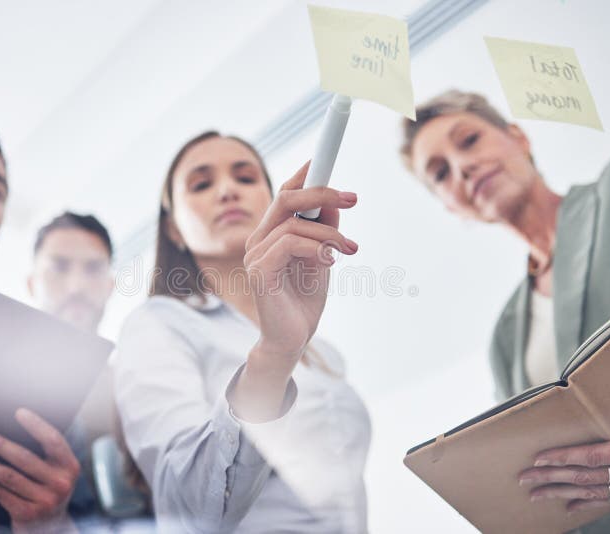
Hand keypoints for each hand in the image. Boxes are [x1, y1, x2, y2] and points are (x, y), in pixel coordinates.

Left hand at [0, 408, 79, 532]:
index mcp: (70, 467)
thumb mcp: (58, 472)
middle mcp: (61, 483)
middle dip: (0, 445)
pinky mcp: (27, 513)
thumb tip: (23, 419)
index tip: (19, 412)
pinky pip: (1, 494)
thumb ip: (48, 453)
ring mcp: (45, 500)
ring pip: (9, 477)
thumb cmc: (49, 490)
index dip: (36, 425)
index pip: (53, 440)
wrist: (51, 528)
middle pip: (26, 459)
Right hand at [234, 162, 357, 419]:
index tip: (325, 158)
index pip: (285, 194)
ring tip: (350, 249)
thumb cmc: (304, 299)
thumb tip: (335, 201)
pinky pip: (290, 244)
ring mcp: (255, 255)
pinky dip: (316, 248)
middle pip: (286, 199)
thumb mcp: (322, 257)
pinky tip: (332, 260)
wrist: (292, 340)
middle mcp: (259, 239)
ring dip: (329, 234)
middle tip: (353, 198)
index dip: (304, 174)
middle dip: (321, 192)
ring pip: (294, 224)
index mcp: (271, 233)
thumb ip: (324, 231)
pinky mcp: (259, 272)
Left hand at [520, 362, 609, 512]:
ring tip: (536, 494)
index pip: (592, 456)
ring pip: (591, 491)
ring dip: (561, 493)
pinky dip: (586, 502)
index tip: (540, 458)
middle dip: (551, 477)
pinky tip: (568, 506)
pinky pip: (608, 500)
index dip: (564, 458)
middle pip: (583, 476)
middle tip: (525, 478)